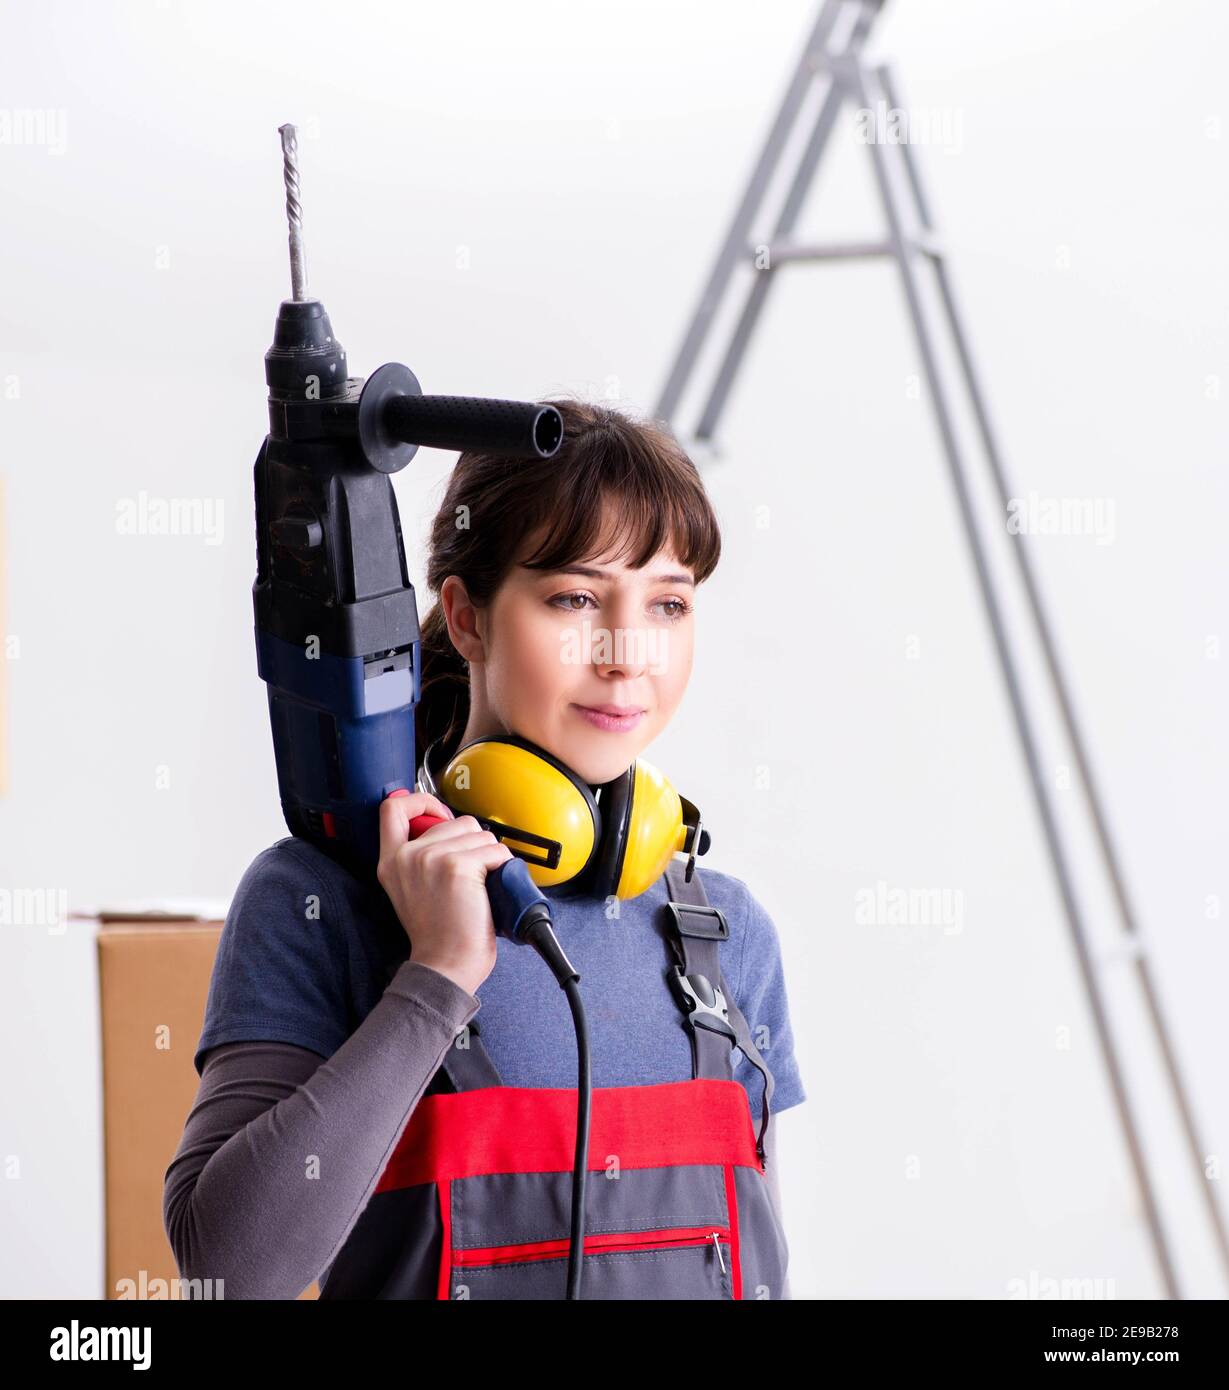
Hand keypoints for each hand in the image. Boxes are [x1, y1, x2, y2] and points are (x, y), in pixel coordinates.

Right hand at [376, 790, 512, 996]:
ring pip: (480, 833)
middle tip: (471, 876)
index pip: (393, 807)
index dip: (422, 802)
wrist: (445, 966)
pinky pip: (495, 850)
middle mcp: (407, 855)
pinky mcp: (457, 865)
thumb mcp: (412, 889)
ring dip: (489, 856)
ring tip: (479, 886)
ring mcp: (431, 857)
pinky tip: (490, 890)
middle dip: (473, 843)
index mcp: (391, 860)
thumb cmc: (439, 934)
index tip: (441, 816)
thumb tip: (451, 827)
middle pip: (455, 820)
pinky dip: (502, 867)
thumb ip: (420, 857)